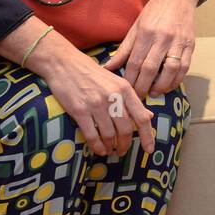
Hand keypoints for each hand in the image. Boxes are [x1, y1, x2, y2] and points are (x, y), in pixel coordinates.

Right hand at [29, 30, 155, 157]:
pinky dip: (97, 146)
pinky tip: (98, 150)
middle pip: (126, 130)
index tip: (149, 149)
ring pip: (109, 135)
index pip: (142, 117)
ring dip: (110, 147)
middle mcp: (113, 97)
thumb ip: (132, 100)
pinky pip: (91, 135)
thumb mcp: (117, 82)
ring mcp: (96, 104)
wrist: (65, 63)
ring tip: (109, 150)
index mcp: (125, 89)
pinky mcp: (79, 110)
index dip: (147, 136)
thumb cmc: (92, 74)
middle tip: (122, 151)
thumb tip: (149, 117)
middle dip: (125, 145)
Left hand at [104, 0, 198, 98]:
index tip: (125, 91)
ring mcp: (178, 41)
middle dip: (142, 87)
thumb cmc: (154, 12)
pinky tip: (168, 86)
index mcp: (145, 33)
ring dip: (161, 86)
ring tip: (153, 93)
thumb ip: (123, 50)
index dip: (129, 80)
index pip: (134, 62)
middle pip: (150, 69)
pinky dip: (176, 80)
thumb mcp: (135, 28)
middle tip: (136, 98)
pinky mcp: (190, 44)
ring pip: (170, 70)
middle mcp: (162, 38)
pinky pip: (184, 67)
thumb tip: (107, 68)